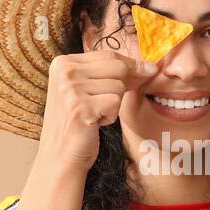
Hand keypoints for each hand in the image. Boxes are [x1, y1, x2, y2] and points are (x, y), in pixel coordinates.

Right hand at [38, 49, 154, 171]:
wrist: (60, 155)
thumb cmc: (77, 123)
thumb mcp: (87, 90)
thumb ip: (111, 74)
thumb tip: (149, 67)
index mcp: (63, 63)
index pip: (108, 54)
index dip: (130, 65)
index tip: (146, 72)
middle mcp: (64, 71)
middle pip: (117, 67)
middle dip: (122, 86)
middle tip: (109, 103)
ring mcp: (71, 88)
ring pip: (118, 86)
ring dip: (113, 105)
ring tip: (95, 115)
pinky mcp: (81, 106)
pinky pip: (115, 103)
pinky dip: (111, 116)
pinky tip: (95, 123)